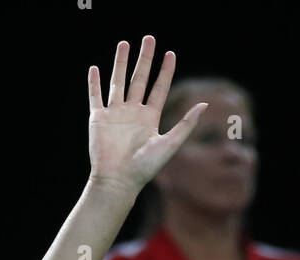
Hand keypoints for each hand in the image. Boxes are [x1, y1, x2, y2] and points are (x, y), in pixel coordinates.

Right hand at [87, 36, 207, 194]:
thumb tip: (205, 104)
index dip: (165, 71)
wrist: (118, 181)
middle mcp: (132, 114)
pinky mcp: (98, 119)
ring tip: (124, 44)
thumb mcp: (170, 144)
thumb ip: (186, 124)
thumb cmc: (145, 168)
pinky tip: (95, 69)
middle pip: (139, 79)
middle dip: (144, 59)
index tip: (170, 54)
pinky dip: (95, 83)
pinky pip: (96, 96)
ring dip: (120, 63)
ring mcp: (115, 115)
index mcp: (149, 119)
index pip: (159, 89)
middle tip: (149, 38)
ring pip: (118, 82)